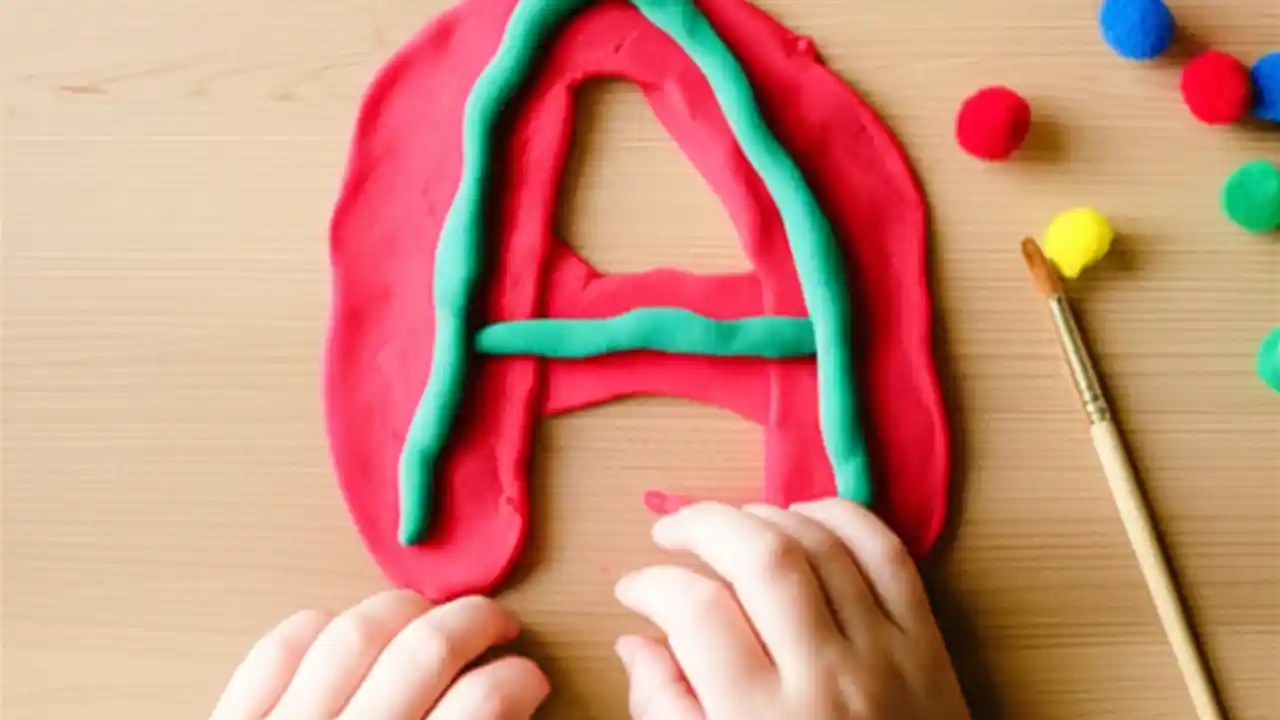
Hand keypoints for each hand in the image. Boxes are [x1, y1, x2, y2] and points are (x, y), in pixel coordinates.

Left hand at [211, 591, 547, 719]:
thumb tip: (513, 705)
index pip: (481, 705)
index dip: (520, 680)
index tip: (531, 678)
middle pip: (425, 652)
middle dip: (476, 622)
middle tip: (497, 627)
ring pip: (354, 635)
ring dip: (404, 611)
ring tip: (429, 616)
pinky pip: (275, 653)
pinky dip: (313, 628)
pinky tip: (343, 629)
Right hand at [613, 500, 968, 719]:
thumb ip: (668, 713)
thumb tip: (636, 642)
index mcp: (761, 717)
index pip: (697, 611)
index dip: (652, 584)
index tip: (635, 589)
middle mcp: (824, 676)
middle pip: (762, 555)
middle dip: (702, 524)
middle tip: (670, 533)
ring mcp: (884, 653)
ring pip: (821, 543)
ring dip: (764, 514)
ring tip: (730, 528)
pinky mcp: (927, 645)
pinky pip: (888, 555)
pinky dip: (843, 518)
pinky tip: (805, 518)